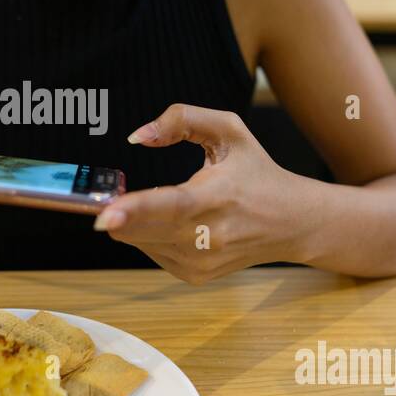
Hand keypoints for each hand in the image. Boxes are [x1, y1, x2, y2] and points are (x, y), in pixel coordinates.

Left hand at [93, 103, 309, 285]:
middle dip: (118, 213)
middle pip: (142, 230)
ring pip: (139, 241)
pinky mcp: (195, 276)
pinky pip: (150, 252)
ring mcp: (201, 262)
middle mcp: (209, 237)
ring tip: (174, 204)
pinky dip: (152, 235)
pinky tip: (179, 223)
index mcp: (217, 197)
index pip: (171, 206)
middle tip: (109, 196)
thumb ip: (182, 119)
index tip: (104, 215)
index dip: (134, 210)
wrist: (292, 223)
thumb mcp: (229, 130)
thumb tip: (138, 136)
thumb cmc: (257, 172)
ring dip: (138, 222)